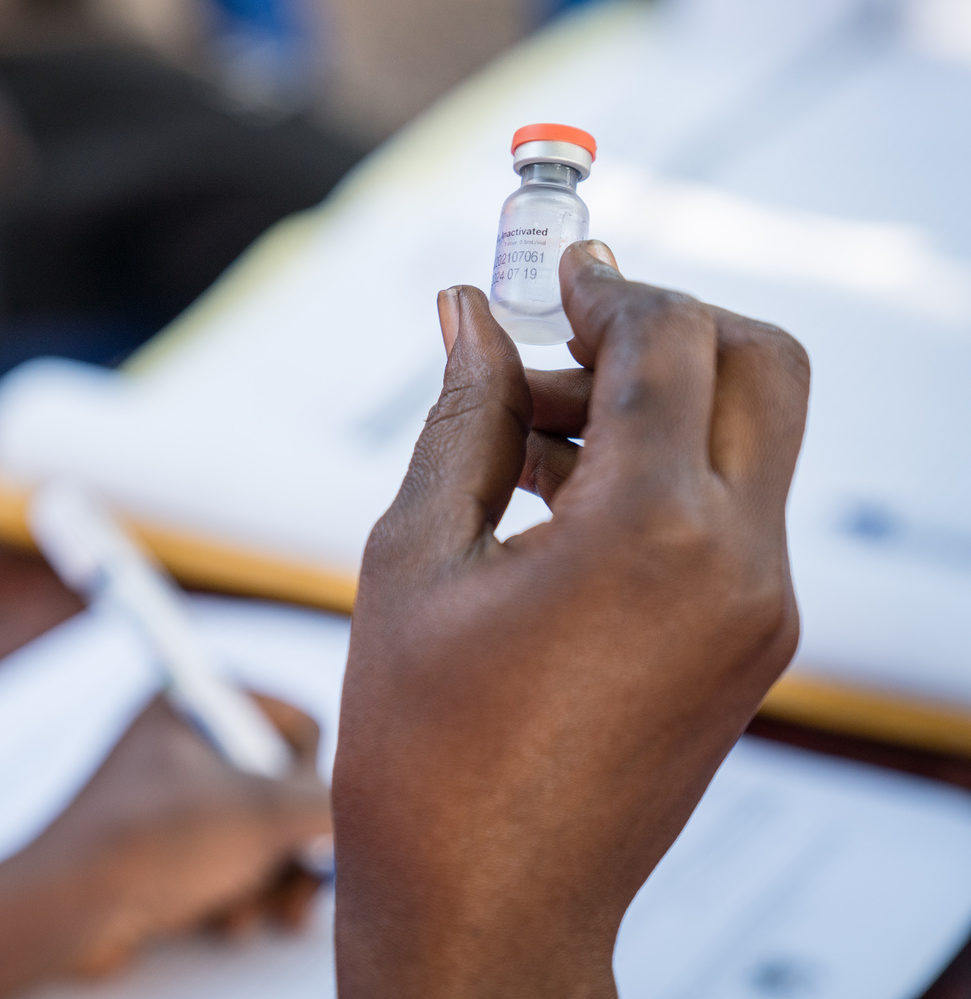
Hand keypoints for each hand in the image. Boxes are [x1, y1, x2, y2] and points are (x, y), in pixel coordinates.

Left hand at [0, 694, 330, 998]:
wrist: (71, 904)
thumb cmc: (154, 840)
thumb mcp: (264, 812)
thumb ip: (325, 804)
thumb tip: (348, 814)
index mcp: (195, 698)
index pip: (295, 720)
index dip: (313, 772)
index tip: (305, 811)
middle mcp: (182, 738)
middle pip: (280, 785)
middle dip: (295, 843)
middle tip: (300, 876)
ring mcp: (169, 795)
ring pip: (256, 832)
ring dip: (270, 878)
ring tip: (263, 908)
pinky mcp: (158, 845)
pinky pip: (221, 863)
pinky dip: (235, 893)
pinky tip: (228, 920)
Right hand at [334, 244, 808, 997]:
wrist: (487, 906)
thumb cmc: (427, 756)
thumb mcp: (415, 559)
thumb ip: (461, 417)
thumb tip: (468, 315)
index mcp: (650, 535)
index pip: (668, 339)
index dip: (605, 285)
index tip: (547, 271)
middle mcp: (738, 565)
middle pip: (757, 363)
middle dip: (661, 322)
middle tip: (562, 331)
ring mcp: (761, 611)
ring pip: (746, 435)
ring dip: (653, 399)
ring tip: (523, 429)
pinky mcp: (755, 644)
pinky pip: (730, 510)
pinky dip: (660, 471)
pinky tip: (552, 495)